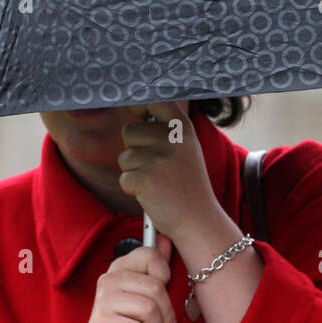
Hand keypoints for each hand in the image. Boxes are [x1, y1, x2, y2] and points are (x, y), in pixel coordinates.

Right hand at [70, 235, 178, 322]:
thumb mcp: (142, 296)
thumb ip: (154, 271)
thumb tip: (166, 240)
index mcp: (120, 267)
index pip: (150, 255)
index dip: (165, 275)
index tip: (166, 297)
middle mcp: (110, 279)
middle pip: (155, 288)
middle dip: (168, 314)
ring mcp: (104, 300)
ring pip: (148, 310)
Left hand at [116, 102, 222, 239]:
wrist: (198, 220)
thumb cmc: (188, 186)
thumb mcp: (186, 149)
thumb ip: (166, 129)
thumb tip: (136, 109)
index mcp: (183, 129)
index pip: (153, 102)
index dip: (138, 106)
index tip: (136, 113)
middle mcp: (172, 139)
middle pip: (129, 131)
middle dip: (133, 150)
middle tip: (153, 167)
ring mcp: (158, 159)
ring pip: (124, 157)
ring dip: (133, 172)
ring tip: (155, 183)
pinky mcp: (145, 179)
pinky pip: (124, 178)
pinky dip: (132, 189)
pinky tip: (151, 195)